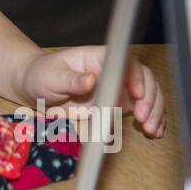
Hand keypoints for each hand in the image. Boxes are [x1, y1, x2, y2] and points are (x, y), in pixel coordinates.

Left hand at [19, 45, 165, 137]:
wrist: (35, 89)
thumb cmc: (42, 75)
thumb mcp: (52, 76)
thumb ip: (72, 79)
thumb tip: (91, 79)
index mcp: (99, 57)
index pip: (126, 61)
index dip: (135, 76)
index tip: (136, 94)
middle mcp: (113, 71)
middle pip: (144, 78)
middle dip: (149, 98)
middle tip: (145, 117)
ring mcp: (118, 87)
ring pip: (147, 94)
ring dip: (155, 111)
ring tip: (152, 129)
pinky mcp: (117, 103)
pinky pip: (140, 109)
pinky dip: (150, 119)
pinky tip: (154, 131)